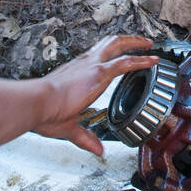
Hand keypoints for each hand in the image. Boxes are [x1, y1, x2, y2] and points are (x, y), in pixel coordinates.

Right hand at [31, 35, 157, 156]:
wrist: (37, 103)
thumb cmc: (44, 112)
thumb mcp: (67, 126)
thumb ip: (84, 137)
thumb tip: (97, 149)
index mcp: (74, 72)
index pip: (94, 57)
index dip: (107, 56)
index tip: (116, 57)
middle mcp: (83, 63)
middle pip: (107, 43)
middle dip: (124, 40)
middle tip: (139, 42)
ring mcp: (92, 65)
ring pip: (117, 45)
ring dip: (135, 43)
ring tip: (148, 45)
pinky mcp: (100, 72)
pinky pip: (126, 62)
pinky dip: (142, 60)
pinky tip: (153, 60)